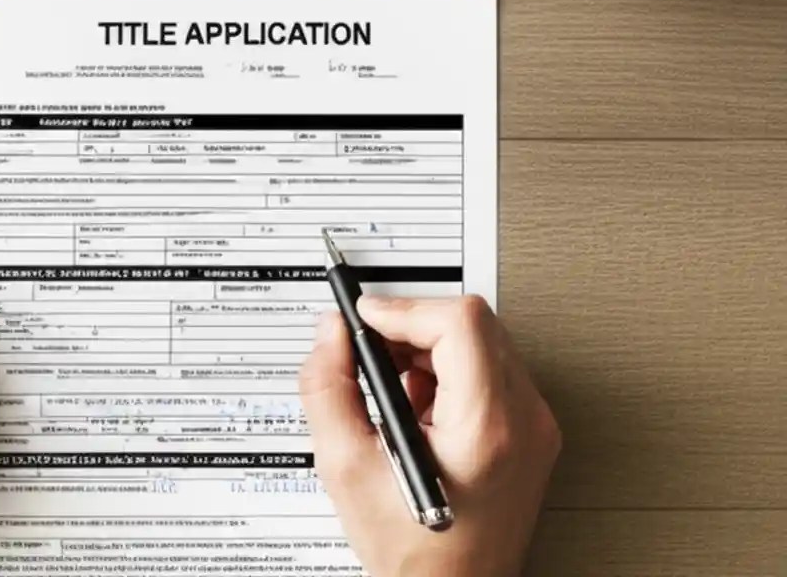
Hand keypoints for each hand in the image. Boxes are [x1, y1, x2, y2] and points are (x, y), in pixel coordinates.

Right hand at [300, 296, 560, 576]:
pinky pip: (491, 371)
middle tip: (369, 349)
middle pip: (473, 325)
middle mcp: (524, 421)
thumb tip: (330, 336)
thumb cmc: (413, 553)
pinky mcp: (531, 433)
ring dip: (428, 350)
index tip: (365, 318)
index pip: (458, 323)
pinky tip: (418, 409)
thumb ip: (327, 389)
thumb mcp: (346, 468)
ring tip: (391, 389)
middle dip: (412, 327)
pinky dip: (448, 373)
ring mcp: (534, 427)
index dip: (402, 309)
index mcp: (486, 427)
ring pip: (483, 342)